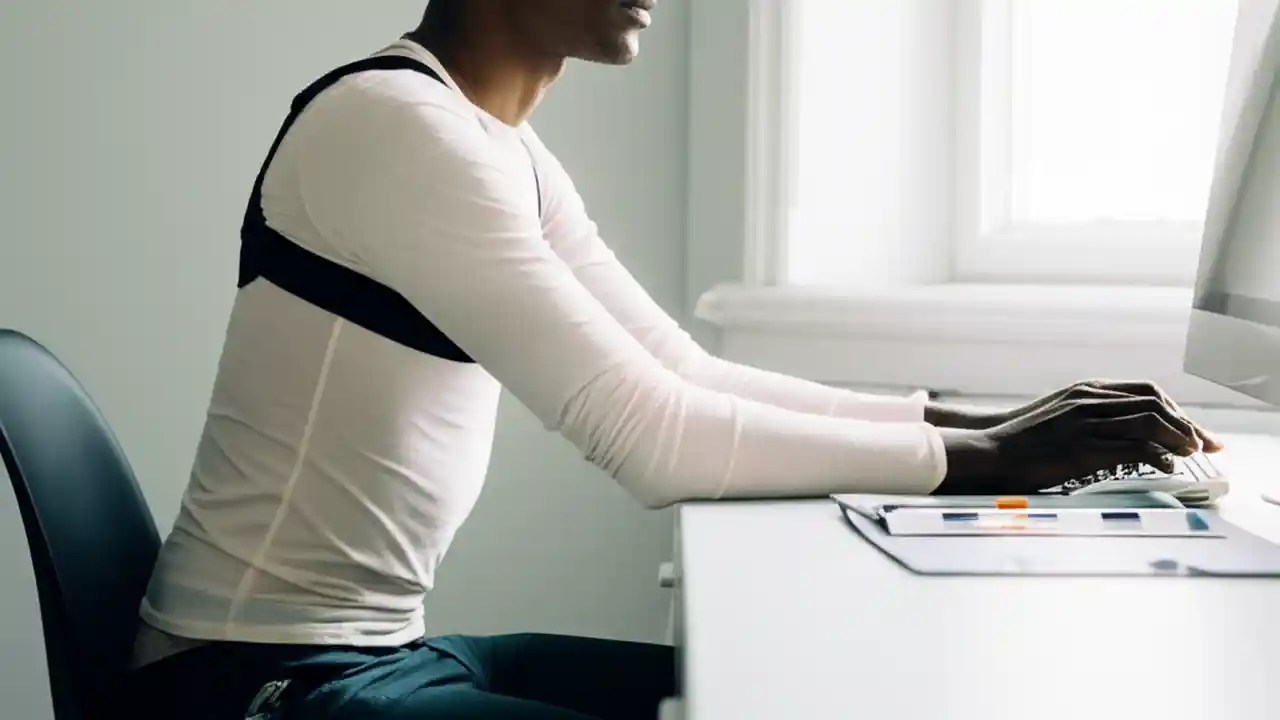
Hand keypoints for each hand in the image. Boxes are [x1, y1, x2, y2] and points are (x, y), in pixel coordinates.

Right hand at [999, 379, 1224, 452]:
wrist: (992, 450)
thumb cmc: (1024, 439)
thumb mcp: (1060, 414)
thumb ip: (1091, 413)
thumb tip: (1124, 428)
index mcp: (1087, 390)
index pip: (1148, 391)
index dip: (1177, 410)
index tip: (1193, 429)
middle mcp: (1090, 400)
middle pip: (1156, 403)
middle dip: (1188, 424)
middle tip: (1207, 444)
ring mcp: (1087, 422)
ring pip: (1150, 421)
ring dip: (1179, 438)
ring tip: (1191, 454)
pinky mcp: (1084, 447)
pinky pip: (1134, 447)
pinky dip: (1158, 456)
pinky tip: (1166, 466)